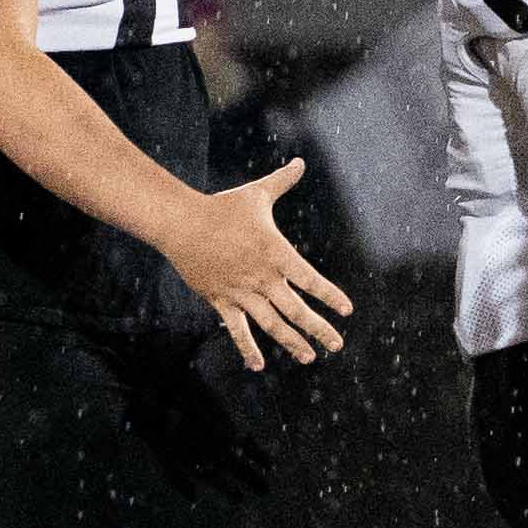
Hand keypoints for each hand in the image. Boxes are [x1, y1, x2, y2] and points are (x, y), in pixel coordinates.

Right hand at [160, 160, 353, 369]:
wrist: (180, 223)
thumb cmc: (222, 207)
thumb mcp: (258, 193)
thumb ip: (283, 181)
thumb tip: (299, 161)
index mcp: (278, 254)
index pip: (312, 281)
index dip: (330, 297)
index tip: (347, 311)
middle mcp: (263, 278)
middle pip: (296, 311)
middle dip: (319, 329)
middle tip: (338, 345)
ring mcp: (241, 292)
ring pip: (271, 324)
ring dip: (291, 343)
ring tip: (309, 357)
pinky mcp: (221, 300)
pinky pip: (237, 330)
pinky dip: (248, 348)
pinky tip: (258, 365)